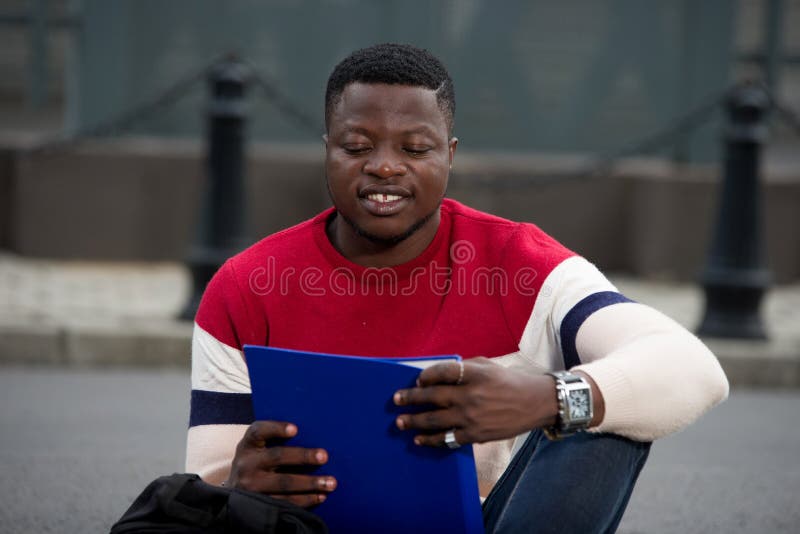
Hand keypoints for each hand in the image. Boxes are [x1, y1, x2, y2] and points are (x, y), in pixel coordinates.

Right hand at [226, 421, 336, 506]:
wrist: (236, 491)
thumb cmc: (256, 462)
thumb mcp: (257, 448)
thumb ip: (275, 440)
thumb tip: (313, 432)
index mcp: (248, 444)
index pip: (259, 431)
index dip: (276, 429)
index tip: (295, 429)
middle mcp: (246, 464)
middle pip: (277, 457)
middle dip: (303, 456)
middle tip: (324, 456)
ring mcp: (250, 486)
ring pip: (283, 484)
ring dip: (310, 483)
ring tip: (330, 483)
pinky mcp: (258, 505)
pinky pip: (285, 502)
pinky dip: (305, 500)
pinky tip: (320, 496)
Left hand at [393, 358, 558, 446]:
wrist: (536, 403)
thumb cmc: (510, 381)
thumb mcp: (488, 366)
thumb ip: (463, 368)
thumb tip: (435, 375)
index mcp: (474, 373)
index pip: (441, 372)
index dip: (425, 376)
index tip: (417, 380)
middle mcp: (471, 395)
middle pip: (432, 396)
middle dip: (410, 399)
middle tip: (396, 400)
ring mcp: (472, 416)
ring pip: (435, 420)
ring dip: (414, 421)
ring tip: (400, 422)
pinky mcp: (476, 434)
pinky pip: (448, 438)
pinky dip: (431, 440)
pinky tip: (419, 439)